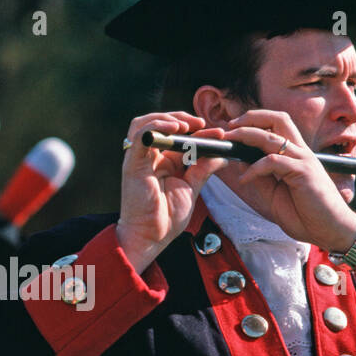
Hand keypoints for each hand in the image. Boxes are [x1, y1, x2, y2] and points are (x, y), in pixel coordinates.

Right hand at [116, 112, 228, 271]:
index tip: (217, 132)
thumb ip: (204, 168)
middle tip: (202, 124)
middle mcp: (151, 157)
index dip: (196, 129)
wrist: (152, 236)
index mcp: (164, 161)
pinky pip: (140, 136)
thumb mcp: (192, 187)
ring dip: (167, 118)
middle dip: (182, 118)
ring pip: (146, 123)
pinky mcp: (133, 162)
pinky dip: (156, 127)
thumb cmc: (167, 217)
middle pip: (162, 124)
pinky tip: (174, 128)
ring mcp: (140, 158)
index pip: (179, 136)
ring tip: (186, 125)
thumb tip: (222, 154)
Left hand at [220, 109, 355, 250]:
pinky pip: (273, 161)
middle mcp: (301, 152)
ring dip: (247, 135)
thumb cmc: (306, 214)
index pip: (277, 124)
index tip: (233, 129)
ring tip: (229, 141)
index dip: (255, 121)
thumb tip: (239, 162)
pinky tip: (243, 178)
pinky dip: (254, 168)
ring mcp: (303, 160)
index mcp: (296, 154)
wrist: (331, 230)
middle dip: (251, 117)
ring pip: (272, 136)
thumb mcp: (275, 193)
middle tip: (229, 127)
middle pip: (278, 119)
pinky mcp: (303, 172)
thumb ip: (261, 177)